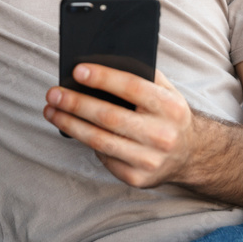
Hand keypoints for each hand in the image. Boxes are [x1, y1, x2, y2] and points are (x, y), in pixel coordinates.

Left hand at [43, 64, 195, 187]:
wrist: (190, 154)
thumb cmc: (168, 115)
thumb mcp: (166, 91)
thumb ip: (141, 76)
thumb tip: (98, 63)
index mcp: (170, 107)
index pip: (132, 88)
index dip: (103, 78)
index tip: (77, 70)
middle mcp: (162, 135)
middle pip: (110, 117)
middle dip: (76, 103)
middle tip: (53, 93)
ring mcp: (150, 160)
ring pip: (100, 141)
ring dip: (70, 124)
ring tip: (51, 111)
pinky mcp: (138, 178)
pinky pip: (104, 157)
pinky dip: (86, 141)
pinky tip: (73, 129)